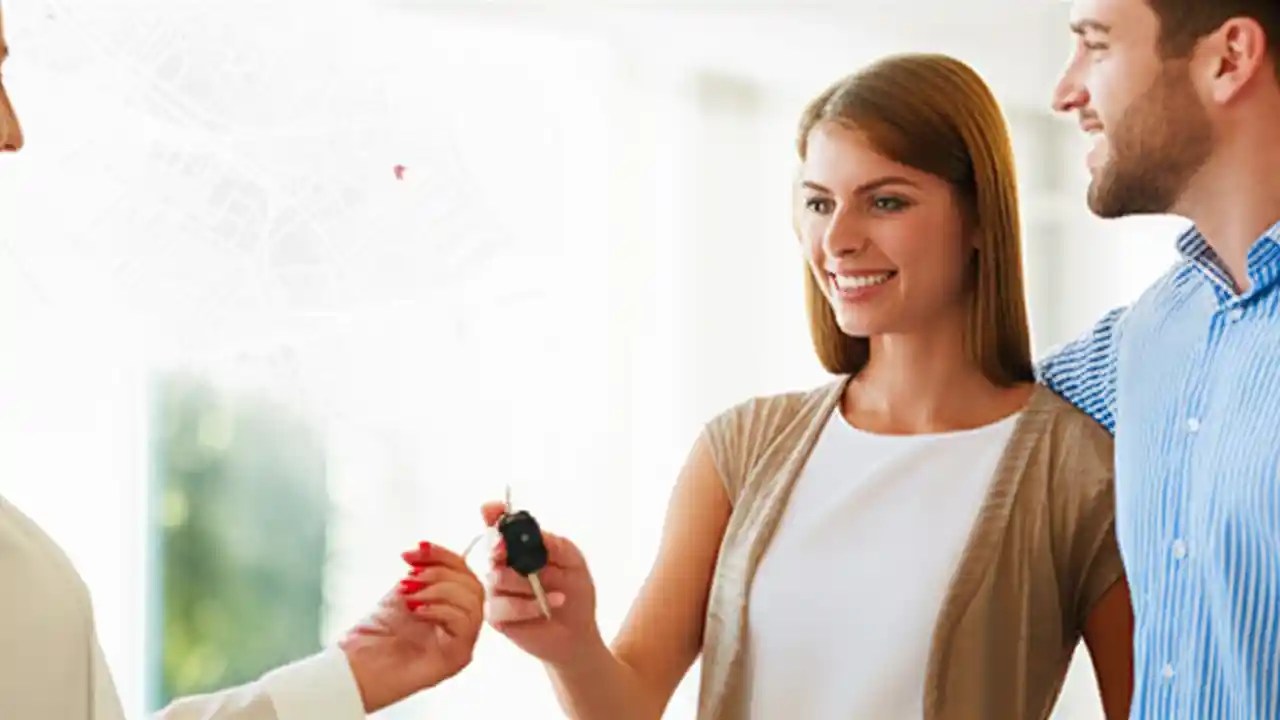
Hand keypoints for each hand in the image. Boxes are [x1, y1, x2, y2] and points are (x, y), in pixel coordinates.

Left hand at [338, 542, 483, 712]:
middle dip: (441, 572)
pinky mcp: (458, 657)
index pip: (464, 573)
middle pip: (473, 585)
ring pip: (473, 601)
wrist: (356, 666)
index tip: (417, 549)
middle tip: (411, 576)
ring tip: (410, 595)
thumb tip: (426, 547)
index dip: (443, 555)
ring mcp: (462, 642)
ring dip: (440, 589)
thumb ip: (422, 571)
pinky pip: (465, 622)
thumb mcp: (402, 591)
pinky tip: (417, 610)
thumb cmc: (375, 635)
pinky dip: (441, 609)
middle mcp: (460, 625)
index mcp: (451, 607)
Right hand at [479, 501, 605, 669]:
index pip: (500, 526)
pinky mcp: (497, 616)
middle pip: (493, 550)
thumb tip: (535, 532)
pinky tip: (551, 605)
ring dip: (527, 584)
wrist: (578, 632)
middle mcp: (504, 566)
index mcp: (521, 548)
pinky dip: (528, 606)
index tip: (492, 509)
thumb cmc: (574, 593)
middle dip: (503, 550)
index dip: (493, 515)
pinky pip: (503, 606)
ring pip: (497, 579)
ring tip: (556, 592)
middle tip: (510, 552)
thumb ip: (555, 545)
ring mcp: (497, 591)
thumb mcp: (573, 563)